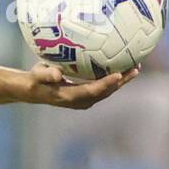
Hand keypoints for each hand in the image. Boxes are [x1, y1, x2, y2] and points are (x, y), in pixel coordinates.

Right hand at [24, 62, 139, 108]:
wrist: (33, 91)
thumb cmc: (35, 79)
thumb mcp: (37, 75)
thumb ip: (46, 74)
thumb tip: (56, 74)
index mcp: (69, 96)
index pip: (92, 90)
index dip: (106, 84)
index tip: (119, 74)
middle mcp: (79, 101)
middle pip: (104, 92)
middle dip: (121, 82)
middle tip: (136, 68)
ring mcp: (83, 100)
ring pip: (106, 91)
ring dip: (121, 81)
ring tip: (135, 68)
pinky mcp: (85, 96)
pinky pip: (103, 88)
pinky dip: (114, 80)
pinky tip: (122, 68)